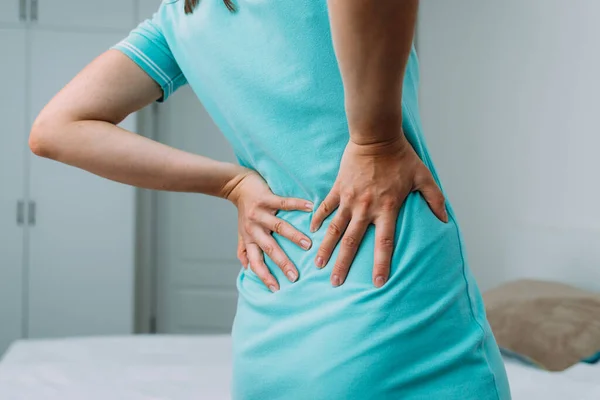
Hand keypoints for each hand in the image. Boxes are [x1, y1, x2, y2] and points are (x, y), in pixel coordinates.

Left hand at [227, 170, 312, 291]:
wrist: (237, 185)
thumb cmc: (244, 211)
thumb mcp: (242, 232)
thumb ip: (243, 250)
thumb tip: (245, 269)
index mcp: (250, 239)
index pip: (256, 262)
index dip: (264, 276)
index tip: (277, 289)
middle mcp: (254, 229)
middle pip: (269, 248)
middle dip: (282, 263)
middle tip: (295, 275)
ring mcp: (260, 213)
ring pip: (278, 227)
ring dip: (293, 236)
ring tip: (308, 245)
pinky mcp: (266, 198)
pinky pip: (284, 203)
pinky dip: (297, 205)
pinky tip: (311, 208)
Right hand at [310, 134, 446, 287]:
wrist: (376, 136)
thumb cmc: (401, 156)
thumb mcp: (423, 176)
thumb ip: (435, 199)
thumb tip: (445, 220)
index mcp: (387, 208)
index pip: (384, 243)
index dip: (381, 265)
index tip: (378, 283)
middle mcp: (366, 208)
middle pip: (352, 242)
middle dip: (342, 264)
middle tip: (335, 283)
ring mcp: (349, 199)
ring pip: (334, 228)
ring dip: (325, 248)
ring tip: (317, 264)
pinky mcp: (338, 188)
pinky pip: (326, 207)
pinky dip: (318, 219)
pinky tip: (312, 231)